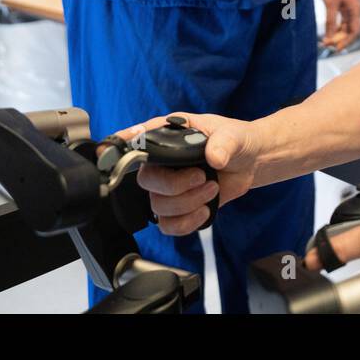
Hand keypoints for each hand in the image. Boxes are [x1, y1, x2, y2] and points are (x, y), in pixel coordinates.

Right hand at [116, 112, 258, 234]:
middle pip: (146, 180)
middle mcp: (163, 161)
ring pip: (158, 205)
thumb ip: (225, 143)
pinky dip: (187, 223)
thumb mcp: (234, 136)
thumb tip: (215, 157)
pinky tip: (204, 210)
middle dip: (175, 186)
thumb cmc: (238, 141)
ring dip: (188, 203)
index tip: (108, 151)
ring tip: (212, 189)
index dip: (123, 144)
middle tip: (202, 177)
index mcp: (171, 134)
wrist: (251, 163)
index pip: (139, 138)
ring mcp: (169, 185)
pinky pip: (168, 224)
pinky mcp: (179, 206)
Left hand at [320, 0, 359, 51]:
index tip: (336, 48)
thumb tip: (329, 37)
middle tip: (326, 45)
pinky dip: (336, 29)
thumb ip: (331, 21)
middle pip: (350, 31)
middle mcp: (355, 12)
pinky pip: (342, 23)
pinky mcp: (344, 8)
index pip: (354, 31)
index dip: (346, 41)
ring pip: (346, 28)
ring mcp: (350, 10)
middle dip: (340, 39)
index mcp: (355, 10)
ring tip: (326, 42)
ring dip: (337, 35)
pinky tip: (328, 33)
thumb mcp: (330, 4)